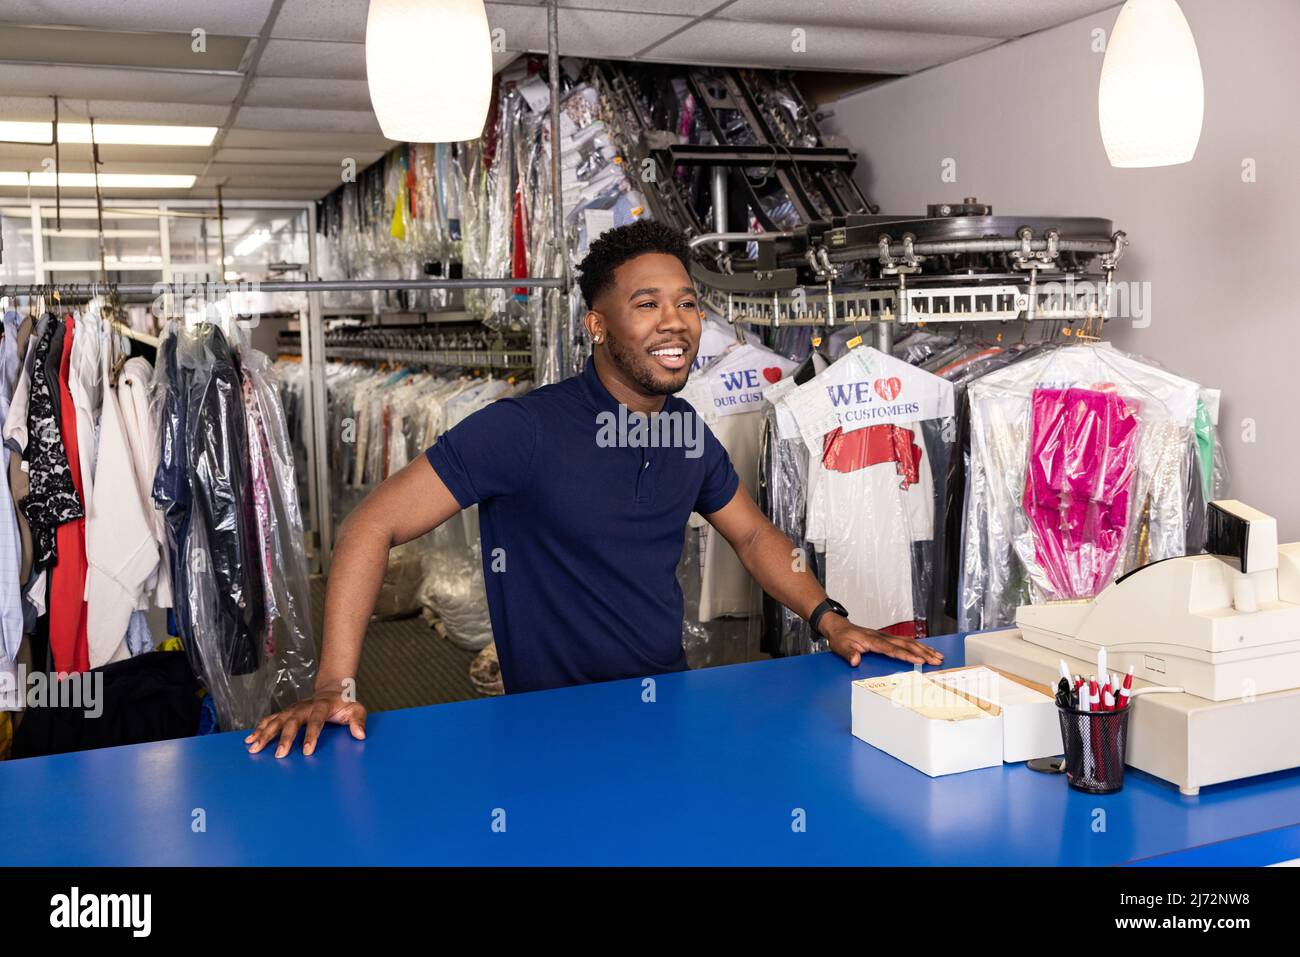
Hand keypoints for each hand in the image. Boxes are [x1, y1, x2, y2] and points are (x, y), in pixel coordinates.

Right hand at [244, 683, 367, 757]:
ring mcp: (293, 709)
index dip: (312, 735)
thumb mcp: (356, 709)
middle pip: (292, 722)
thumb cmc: (344, 703)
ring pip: (277, 720)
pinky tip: (250, 739)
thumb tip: (360, 734)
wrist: (332, 689)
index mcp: (322, 706)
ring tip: (254, 747)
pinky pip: (270, 720)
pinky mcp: (286, 712)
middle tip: (279, 755)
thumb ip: (358, 721)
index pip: (317, 720)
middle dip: (285, 738)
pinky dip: (259, 729)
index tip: (308, 751)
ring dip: (265, 734)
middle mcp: (304, 707)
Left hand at [821, 617, 944, 667]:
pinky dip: (918, 646)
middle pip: (907, 645)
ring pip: (909, 642)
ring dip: (924, 649)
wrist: (839, 627)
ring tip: (938, 656)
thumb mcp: (841, 647)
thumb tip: (856, 661)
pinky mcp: (888, 638)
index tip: (919, 661)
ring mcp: (886, 637)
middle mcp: (883, 637)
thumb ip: (849, 654)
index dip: (907, 656)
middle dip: (923, 653)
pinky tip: (927, 650)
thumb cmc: (841, 638)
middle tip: (937, 660)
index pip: (893, 649)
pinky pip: (906, 641)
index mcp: (873, 641)